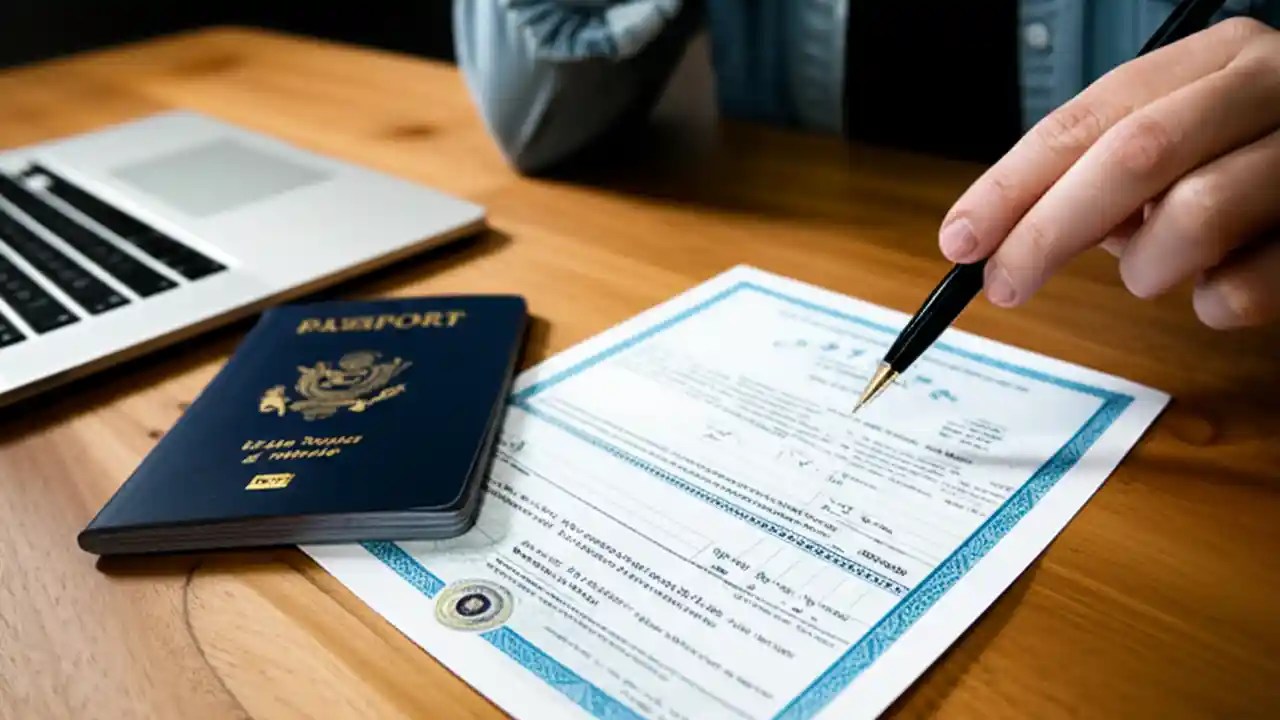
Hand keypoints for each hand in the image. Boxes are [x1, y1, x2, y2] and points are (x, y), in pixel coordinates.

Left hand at [938, 17, 1279, 328]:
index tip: (960, 240)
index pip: (1086, 119)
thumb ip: (1116, 173)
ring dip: (1149, 267)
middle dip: (1049, 231)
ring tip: (1160, 271)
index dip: (1011, 185)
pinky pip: (1247, 287)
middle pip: (1131, 155)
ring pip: (1195, 215)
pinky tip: (1227, 282)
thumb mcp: (1190, 141)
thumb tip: (1023, 232)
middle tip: (1004, 285)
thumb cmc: (1268, 159)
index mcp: (1213, 58)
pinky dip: (1215, 303)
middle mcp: (1268, 86)